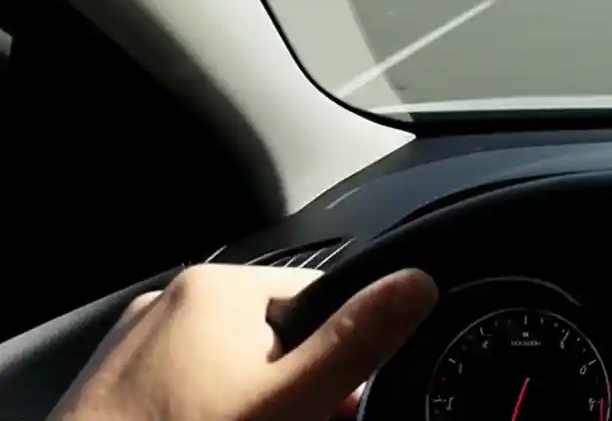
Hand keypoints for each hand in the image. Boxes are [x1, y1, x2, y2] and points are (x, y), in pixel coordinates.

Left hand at [51, 263, 436, 420]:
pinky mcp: (113, 390)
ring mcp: (134, 348)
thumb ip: (356, 341)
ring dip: (251, 404)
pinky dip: (204, 413)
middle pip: (270, 340)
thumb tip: (417, 283)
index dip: (334, 359)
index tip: (329, 404)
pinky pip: (184, 392)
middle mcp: (168, 303)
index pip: (314, 301)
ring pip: (226, 371)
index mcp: (215, 287)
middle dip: (291, 388)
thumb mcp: (290, 400)